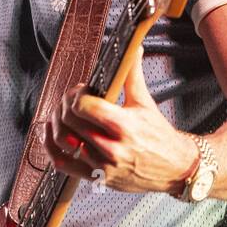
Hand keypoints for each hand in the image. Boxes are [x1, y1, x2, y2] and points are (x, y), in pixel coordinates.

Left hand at [45, 56, 198, 195]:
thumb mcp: (146, 102)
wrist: (174, 168)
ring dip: (56, 124)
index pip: (84, 106)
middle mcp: (112, 148)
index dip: (77, 94)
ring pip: (63, 142)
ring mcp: (102, 166)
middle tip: (71, 99)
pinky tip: (52, 135)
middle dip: (65, 104)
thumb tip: (134, 47)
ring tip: (62, 114)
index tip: (83, 89)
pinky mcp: (97, 179)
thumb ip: (133, 74)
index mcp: (123, 125)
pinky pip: (63, 165)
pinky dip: (52, 149)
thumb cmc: (159, 135)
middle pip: (70, 121)